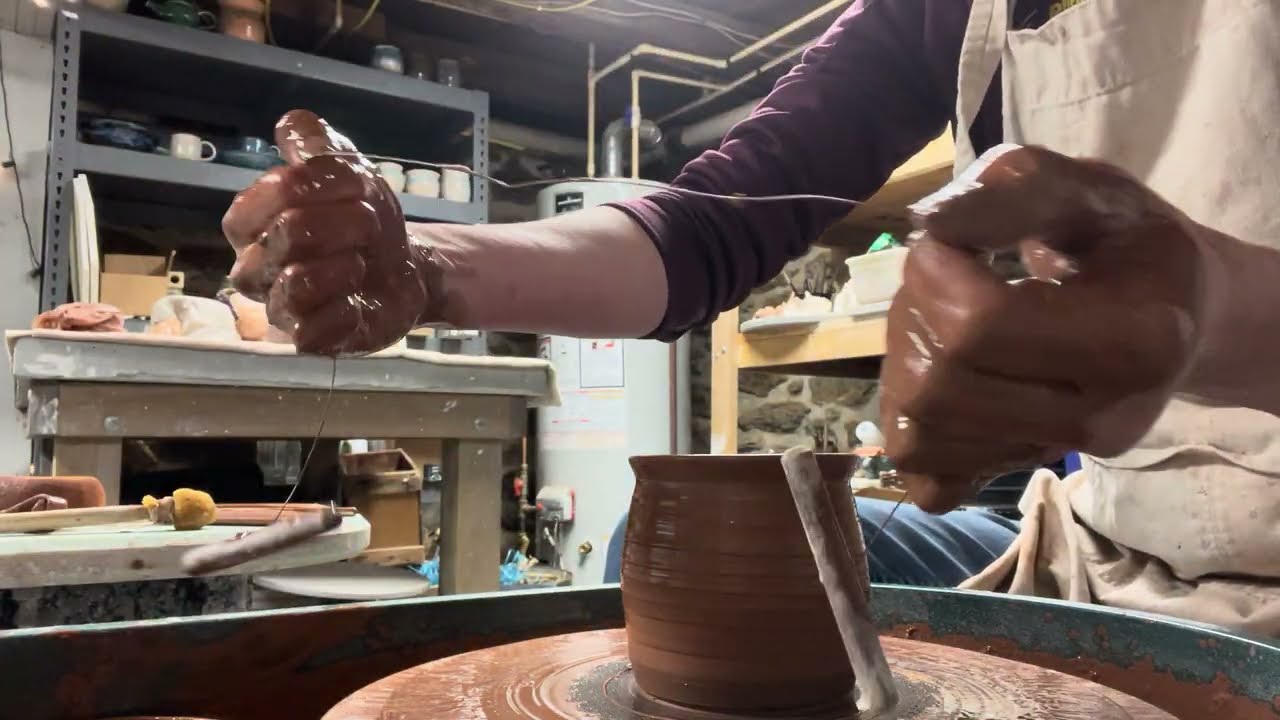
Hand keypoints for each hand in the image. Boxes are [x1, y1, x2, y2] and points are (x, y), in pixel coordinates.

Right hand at [222, 110, 433, 354]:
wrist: (406, 266)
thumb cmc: (361, 217)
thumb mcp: (348, 170)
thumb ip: (317, 145)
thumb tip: (293, 125)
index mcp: (250, 224)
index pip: (255, 202)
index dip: (308, 188)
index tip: (354, 182)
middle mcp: (254, 268)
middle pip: (287, 234)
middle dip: (343, 220)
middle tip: (371, 220)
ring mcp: (280, 308)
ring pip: (296, 285)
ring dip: (345, 263)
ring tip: (364, 259)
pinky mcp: (309, 340)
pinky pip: (313, 332)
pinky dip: (346, 309)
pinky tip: (359, 298)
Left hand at [880, 145, 1209, 511]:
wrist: (1171, 310)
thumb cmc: (1126, 241)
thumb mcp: (1087, 190)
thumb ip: (1015, 192)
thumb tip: (928, 222)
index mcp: (1136, 339)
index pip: (978, 325)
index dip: (933, 273)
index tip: (943, 240)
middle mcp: (1101, 417)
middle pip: (938, 385)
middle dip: (912, 316)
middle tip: (940, 276)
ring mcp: (1056, 456)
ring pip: (919, 435)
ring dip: (903, 364)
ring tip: (940, 321)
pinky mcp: (1018, 476)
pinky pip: (928, 482)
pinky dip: (913, 430)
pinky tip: (943, 377)